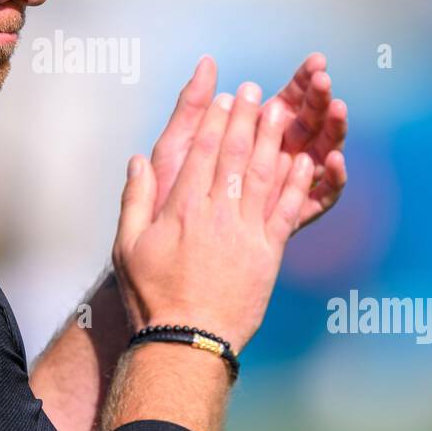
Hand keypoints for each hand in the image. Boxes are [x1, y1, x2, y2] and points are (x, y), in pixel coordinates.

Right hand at [112, 84, 315, 352]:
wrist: (186, 340)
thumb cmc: (151, 295)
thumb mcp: (128, 245)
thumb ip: (134, 199)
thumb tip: (136, 160)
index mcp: (182, 208)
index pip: (202, 153)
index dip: (214, 121)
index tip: (223, 96)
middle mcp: (216, 213)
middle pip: (234, 154)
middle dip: (245, 118)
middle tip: (254, 90)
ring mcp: (245, 232)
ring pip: (262, 175)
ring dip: (272, 140)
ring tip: (281, 111)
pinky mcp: (268, 253)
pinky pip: (284, 210)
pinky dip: (295, 184)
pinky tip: (304, 161)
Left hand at [148, 54, 347, 236]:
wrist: (168, 250)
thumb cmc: (168, 196)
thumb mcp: (176, 145)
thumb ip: (192, 106)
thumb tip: (206, 63)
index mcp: (251, 137)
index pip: (286, 102)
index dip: (303, 82)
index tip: (318, 61)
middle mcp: (273, 159)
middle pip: (308, 125)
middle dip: (320, 100)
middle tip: (328, 80)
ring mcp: (284, 188)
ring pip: (319, 155)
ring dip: (332, 132)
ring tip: (338, 110)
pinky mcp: (290, 218)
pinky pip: (319, 198)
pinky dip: (331, 179)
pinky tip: (335, 160)